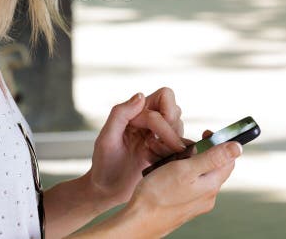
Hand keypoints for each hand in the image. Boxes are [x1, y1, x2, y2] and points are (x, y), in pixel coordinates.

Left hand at [86, 88, 187, 204]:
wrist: (107, 190)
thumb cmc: (103, 164)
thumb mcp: (106, 138)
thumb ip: (120, 114)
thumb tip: (140, 96)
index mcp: (134, 111)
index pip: (163, 99)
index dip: (164, 119)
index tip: (153, 139)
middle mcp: (147, 119)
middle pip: (175, 109)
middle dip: (170, 130)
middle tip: (154, 146)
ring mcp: (157, 134)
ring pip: (179, 126)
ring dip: (170, 143)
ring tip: (151, 155)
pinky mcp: (164, 149)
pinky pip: (181, 144)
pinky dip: (173, 153)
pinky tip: (155, 162)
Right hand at [125, 139, 241, 236]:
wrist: (139, 220)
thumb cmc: (158, 195)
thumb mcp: (185, 170)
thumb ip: (212, 158)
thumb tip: (237, 148)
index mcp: (211, 186)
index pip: (228, 161)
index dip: (220, 143)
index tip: (205, 134)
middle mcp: (207, 196)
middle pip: (210, 166)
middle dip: (196, 151)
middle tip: (179, 146)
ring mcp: (195, 201)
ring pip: (195, 173)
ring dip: (183, 161)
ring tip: (165, 158)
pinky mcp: (182, 204)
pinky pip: (185, 183)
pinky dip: (176, 172)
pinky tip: (161, 171)